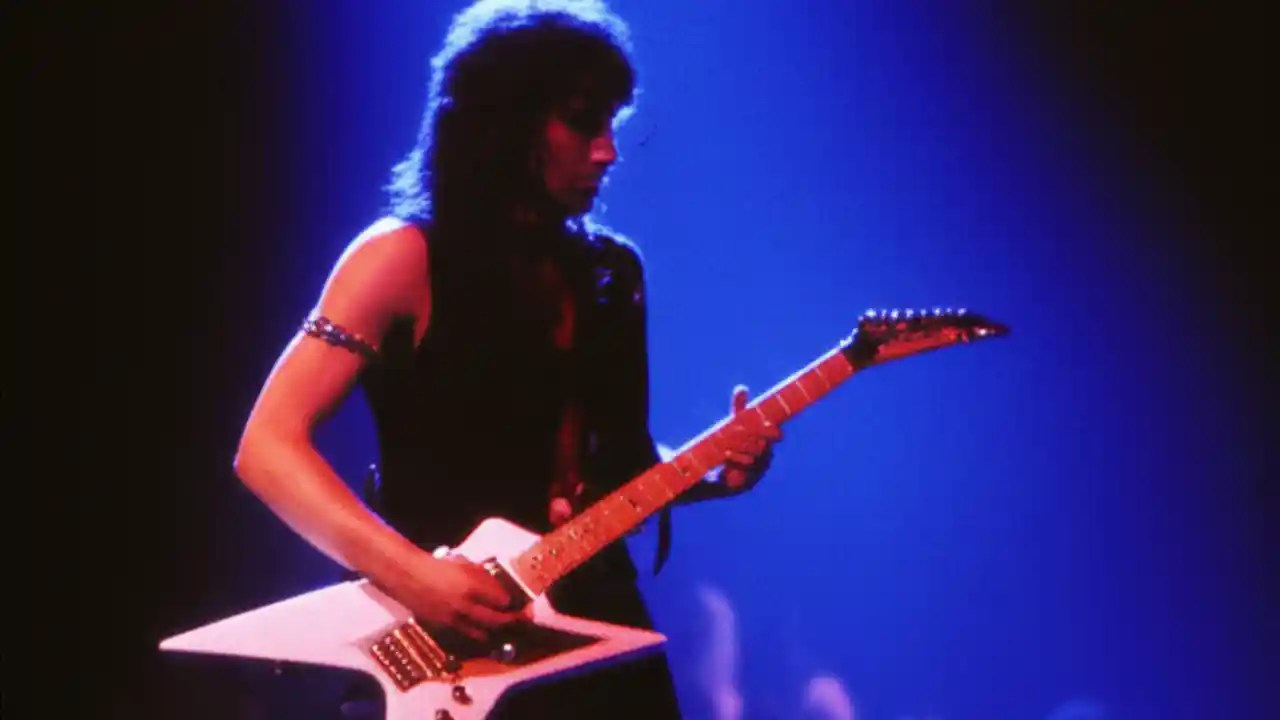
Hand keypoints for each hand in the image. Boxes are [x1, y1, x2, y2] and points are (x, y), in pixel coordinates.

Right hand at [384, 550, 522, 642]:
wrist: (407, 575)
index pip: (500, 598)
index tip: (514, 601)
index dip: (509, 601)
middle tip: (518, 618)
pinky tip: (479, 631)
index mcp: (471, 584)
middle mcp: (465, 604)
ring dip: (492, 629)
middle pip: (495, 619)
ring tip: (499, 627)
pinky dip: (474, 632)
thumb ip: (480, 575)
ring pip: (480, 631)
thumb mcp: (462, 564)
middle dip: (509, 620)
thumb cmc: (436, 564)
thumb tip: (495, 585)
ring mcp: (454, 617)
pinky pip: (464, 632)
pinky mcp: (443, 625)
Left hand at [715, 384, 781, 493]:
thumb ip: (739, 409)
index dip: (771, 429)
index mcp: (766, 442)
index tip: (760, 422)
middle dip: (748, 438)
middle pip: (761, 446)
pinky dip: (734, 464)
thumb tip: (741, 388)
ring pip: (752, 459)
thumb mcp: (734, 426)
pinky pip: (743, 474)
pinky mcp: (746, 483)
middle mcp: (765, 457)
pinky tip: (726, 458)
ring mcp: (757, 471)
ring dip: (739, 451)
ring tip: (726, 447)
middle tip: (734, 431)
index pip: (775, 435)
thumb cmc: (730, 445)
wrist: (716, 471)